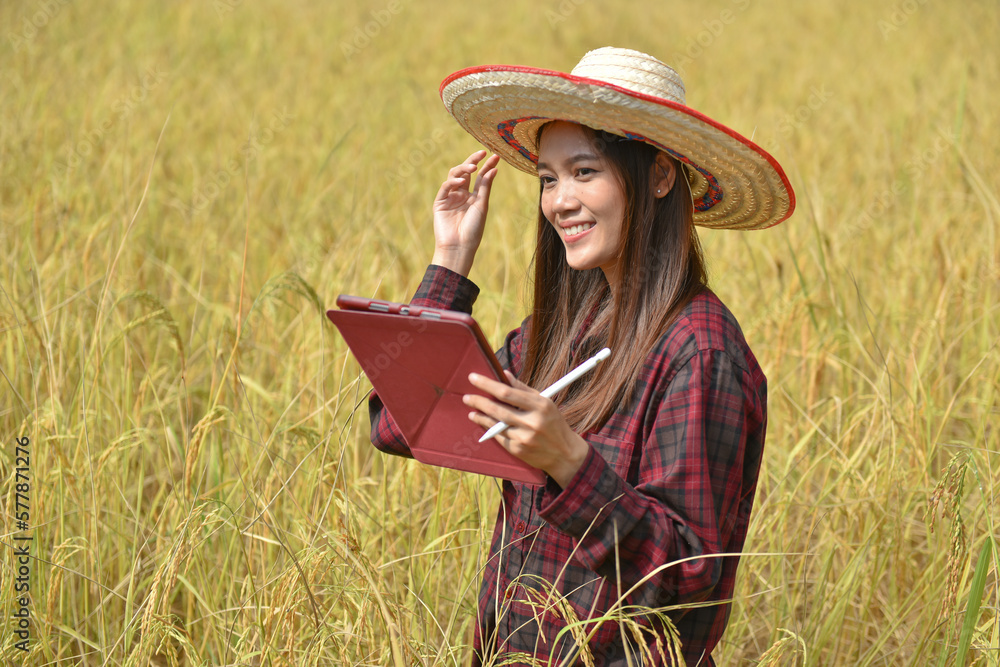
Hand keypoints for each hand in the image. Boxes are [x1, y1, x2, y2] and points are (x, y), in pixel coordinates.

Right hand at [431, 150, 499, 276]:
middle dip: (473, 161)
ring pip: (455, 175)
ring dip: (464, 169)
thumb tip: (494, 169)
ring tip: (473, 168)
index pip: (481, 177)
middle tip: (482, 153)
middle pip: (466, 172)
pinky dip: (453, 181)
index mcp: (473, 197)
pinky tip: (462, 181)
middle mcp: (461, 195)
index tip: (496, 156)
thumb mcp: (482, 205)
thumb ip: (485, 187)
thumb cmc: (473, 229)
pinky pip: (446, 186)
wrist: (459, 246)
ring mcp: (450, 197)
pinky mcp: (440, 202)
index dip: (487, 166)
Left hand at [464, 370, 589, 487]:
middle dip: (479, 401)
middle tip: (467, 397)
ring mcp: (524, 438)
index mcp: (540, 406)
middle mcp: (532, 422)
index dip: (488, 385)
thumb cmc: (553, 423)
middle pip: (498, 409)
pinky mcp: (518, 450)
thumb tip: (504, 374)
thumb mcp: (544, 402)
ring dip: (481, 416)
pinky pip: (498, 437)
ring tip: (472, 410)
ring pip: (495, 424)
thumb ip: (523, 388)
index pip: (507, 392)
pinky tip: (482, 421)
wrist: (565, 454)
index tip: (474, 378)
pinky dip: (488, 428)